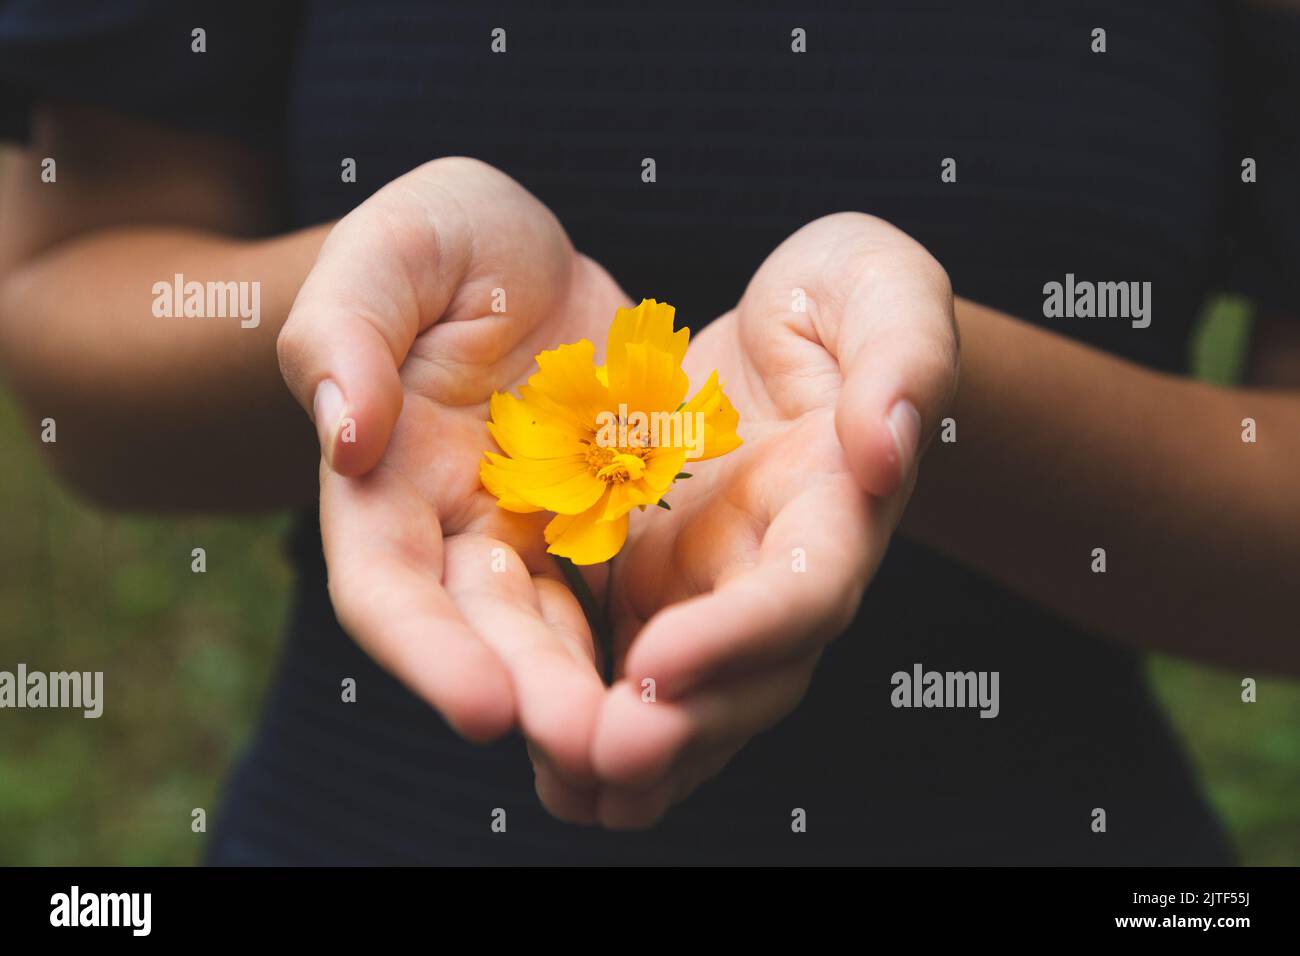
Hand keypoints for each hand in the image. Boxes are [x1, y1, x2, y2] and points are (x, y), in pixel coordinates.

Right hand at [277, 158, 626, 790]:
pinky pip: (628, 587)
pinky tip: (698, 680)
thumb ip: (345, 330)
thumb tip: (344, 435)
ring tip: (652, 738)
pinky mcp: (602, 519)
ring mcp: (531, 530)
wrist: (518, 251)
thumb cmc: (436, 240)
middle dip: (533, 691)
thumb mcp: (390, 250)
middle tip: (595, 750)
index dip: (425, 650)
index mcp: (382, 478)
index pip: (386, 583)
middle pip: (484, 627)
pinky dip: (651, 637)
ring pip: (562, 626)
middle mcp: (451, 526)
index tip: (485, 707)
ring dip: (598, 687)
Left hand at [573, 213, 958, 827]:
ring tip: (566, 787)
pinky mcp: (657, 581)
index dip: (740, 633)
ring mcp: (715, 586)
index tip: (660, 666)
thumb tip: (886, 448)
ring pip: (688, 695)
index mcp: (837, 505)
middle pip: (747, 674)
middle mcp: (777, 569)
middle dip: (681, 725)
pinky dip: (595, 715)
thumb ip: (902, 357)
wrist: (787, 330)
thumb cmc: (843, 298)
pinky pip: (629, 666)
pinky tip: (550, 765)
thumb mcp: (880, 290)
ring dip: (634, 751)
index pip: (803, 590)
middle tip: (602, 759)